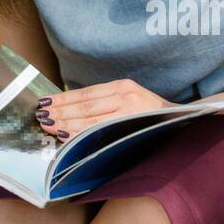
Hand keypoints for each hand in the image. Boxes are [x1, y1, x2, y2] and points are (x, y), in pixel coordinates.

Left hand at [36, 79, 172, 138]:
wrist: (183, 123)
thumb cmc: (153, 118)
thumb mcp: (131, 102)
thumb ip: (108, 105)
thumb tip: (73, 114)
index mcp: (122, 87)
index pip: (85, 94)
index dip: (63, 99)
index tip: (45, 104)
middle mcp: (126, 94)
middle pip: (85, 105)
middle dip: (60, 112)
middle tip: (41, 118)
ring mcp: (130, 109)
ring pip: (91, 118)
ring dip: (67, 123)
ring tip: (49, 127)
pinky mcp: (134, 123)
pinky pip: (102, 131)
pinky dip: (82, 134)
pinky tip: (68, 136)